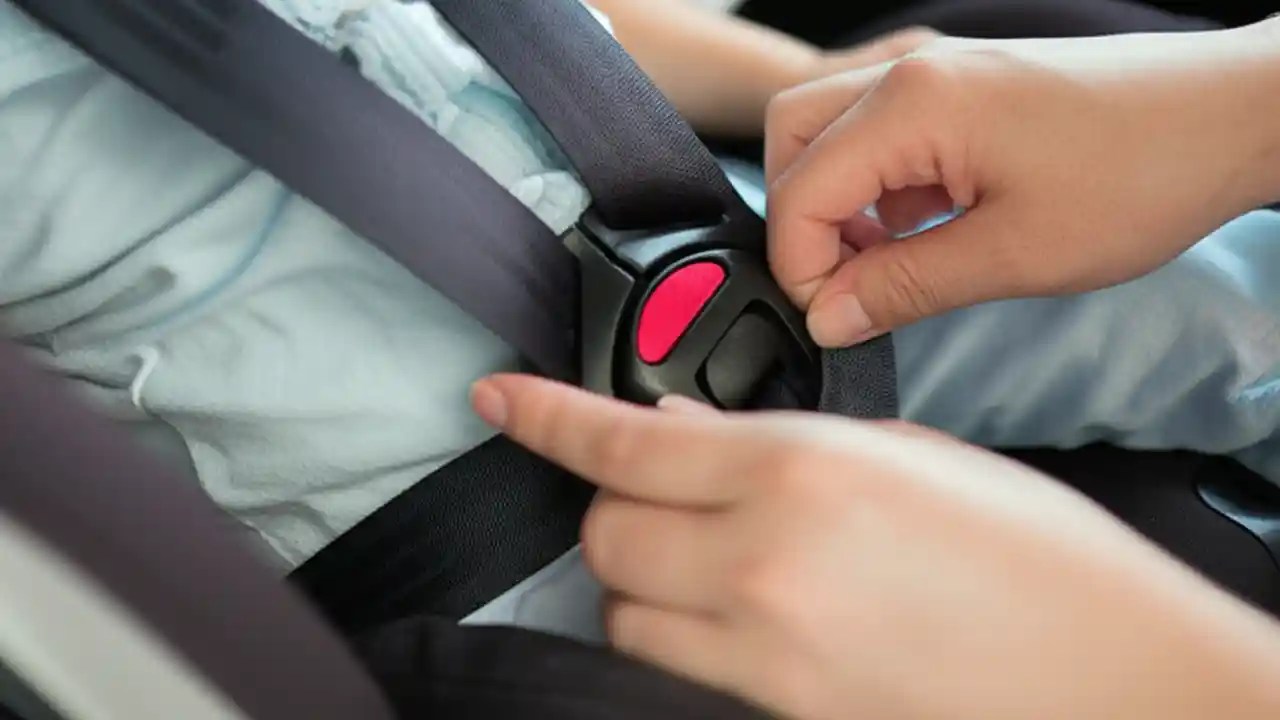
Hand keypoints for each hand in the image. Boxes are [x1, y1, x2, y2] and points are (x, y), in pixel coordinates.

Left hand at [471, 376, 1279, 719]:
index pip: (622, 441)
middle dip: (616, 500)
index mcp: (798, 470)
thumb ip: (774, 443)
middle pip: (606, 529)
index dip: (544, 416)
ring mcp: (762, 650)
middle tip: (663, 487)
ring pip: (622, 606)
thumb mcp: (904, 456)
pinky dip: (675, 629)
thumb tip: (684, 432)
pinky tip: (732, 607)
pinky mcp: (773, 711)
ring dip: (640, 573)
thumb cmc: (1031, 553)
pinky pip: (672, 665)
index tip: (498, 399)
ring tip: (708, 555)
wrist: (1108, 673)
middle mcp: (762, 561)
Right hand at [766, 21, 1279, 346]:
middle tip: (844, 285)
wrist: (1230, 115)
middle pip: (793, 144)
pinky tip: (920, 226)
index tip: (833, 317)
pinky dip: (875, 184)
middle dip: (802, 224)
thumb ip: (903, 287)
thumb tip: (829, 317)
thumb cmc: (1141, 175)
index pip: (799, 192)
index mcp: (912, 105)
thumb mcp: (1014, 256)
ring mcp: (934, 72)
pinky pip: (878, 130)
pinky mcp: (960, 85)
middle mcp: (909, 74)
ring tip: (886, 261)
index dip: (801, 267)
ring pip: (830, 133)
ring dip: (837, 202)